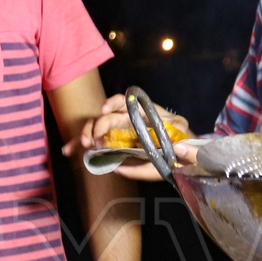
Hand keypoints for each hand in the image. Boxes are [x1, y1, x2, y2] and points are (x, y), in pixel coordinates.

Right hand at [60, 93, 195, 180]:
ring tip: (76, 147)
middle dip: (97, 125)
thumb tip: (175, 153)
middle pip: (110, 116)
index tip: (105, 111)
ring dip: (86, 134)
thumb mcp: (192, 150)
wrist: (190, 158)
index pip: (130, 102)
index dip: (115, 103)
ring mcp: (126, 133)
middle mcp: (135, 120)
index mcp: (152, 115)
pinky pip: (100, 144)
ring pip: (100, 128)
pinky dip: (85, 147)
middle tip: (90, 140)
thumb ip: (185, 152)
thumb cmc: (191, 148)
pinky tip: (69, 151)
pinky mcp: (120, 146)